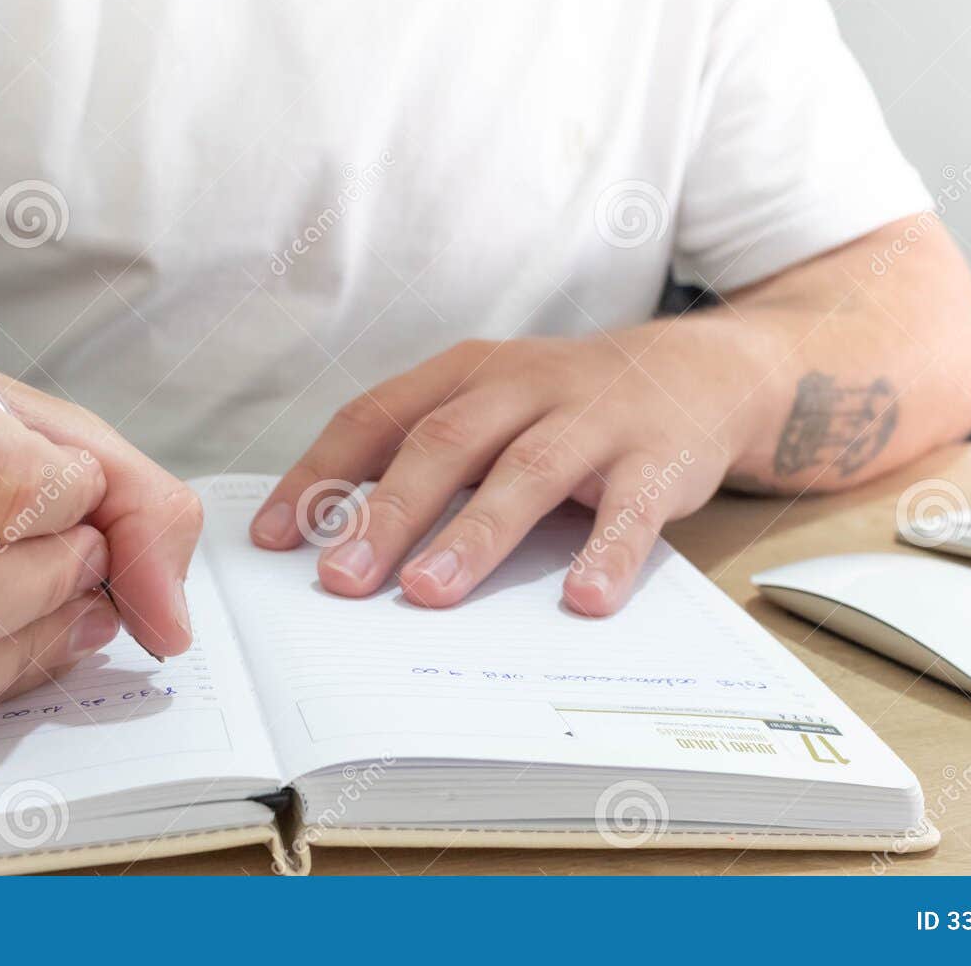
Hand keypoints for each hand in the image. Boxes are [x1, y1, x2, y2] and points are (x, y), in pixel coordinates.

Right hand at [0, 340, 201, 738]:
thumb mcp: (19, 411)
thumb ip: (129, 493)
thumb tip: (169, 617)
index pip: (3, 487)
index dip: (74, 500)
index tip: (76, 489)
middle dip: (57, 585)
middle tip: (76, 551)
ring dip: (33, 642)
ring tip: (51, 592)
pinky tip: (8, 633)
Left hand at [249, 326, 735, 613]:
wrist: (697, 372)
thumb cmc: (568, 406)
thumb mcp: (492, 407)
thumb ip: (424, 457)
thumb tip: (332, 536)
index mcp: (469, 373)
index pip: (378, 417)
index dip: (322, 475)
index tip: (273, 537)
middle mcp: (526, 385)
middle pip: (445, 445)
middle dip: (387, 514)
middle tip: (341, 578)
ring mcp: (594, 418)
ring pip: (526, 473)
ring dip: (475, 534)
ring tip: (429, 592)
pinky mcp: (659, 458)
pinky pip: (630, 509)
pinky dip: (606, 553)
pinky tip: (583, 598)